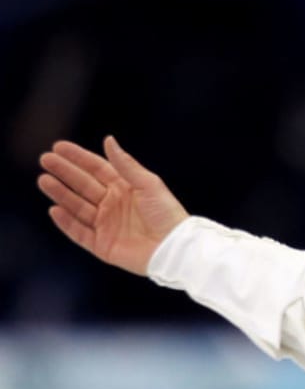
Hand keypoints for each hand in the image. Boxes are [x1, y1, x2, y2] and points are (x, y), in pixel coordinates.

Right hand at [37, 136, 188, 275]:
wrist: (175, 248)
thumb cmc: (168, 215)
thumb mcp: (149, 185)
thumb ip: (126, 165)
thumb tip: (108, 140)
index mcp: (125, 188)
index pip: (97, 169)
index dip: (78, 158)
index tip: (59, 147)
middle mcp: (113, 205)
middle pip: (83, 185)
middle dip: (64, 172)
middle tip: (45, 160)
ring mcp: (106, 225)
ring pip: (77, 207)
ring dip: (61, 194)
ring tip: (44, 180)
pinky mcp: (102, 245)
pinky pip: (79, 233)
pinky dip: (67, 223)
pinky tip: (55, 210)